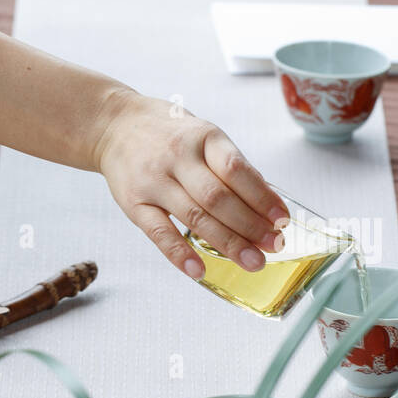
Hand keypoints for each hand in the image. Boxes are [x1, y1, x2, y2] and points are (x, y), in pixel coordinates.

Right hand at [93, 89, 286, 278]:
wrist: (114, 126)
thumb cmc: (170, 134)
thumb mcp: (204, 136)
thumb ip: (231, 166)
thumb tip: (268, 204)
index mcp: (203, 137)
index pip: (236, 169)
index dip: (262, 197)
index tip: (282, 219)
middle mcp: (178, 157)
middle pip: (218, 198)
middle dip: (251, 226)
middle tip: (274, 246)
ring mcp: (154, 181)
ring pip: (195, 217)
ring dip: (228, 243)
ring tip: (253, 262)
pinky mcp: (134, 203)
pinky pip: (159, 233)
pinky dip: (180, 254)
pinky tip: (200, 270)